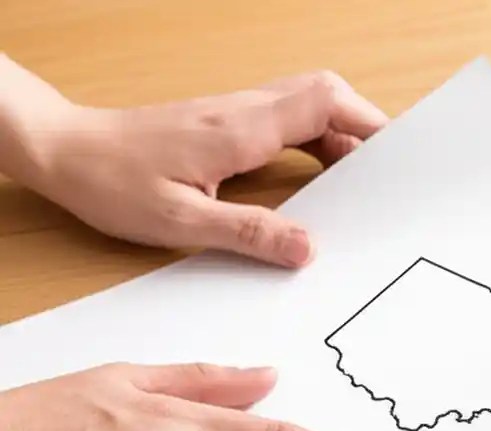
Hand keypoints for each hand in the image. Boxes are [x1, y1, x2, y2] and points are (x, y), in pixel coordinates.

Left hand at [10, 63, 386, 266]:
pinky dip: (316, 137)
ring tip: (358, 178)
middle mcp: (243, 111)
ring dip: (341, 131)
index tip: (395, 156)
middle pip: (326, 93)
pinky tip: (317, 173)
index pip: (325, 103)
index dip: (368, 123)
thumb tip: (307, 248)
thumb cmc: (111, 182)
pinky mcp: (226, 121)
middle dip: (365, 125)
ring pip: (309, 101)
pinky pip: (287, 116)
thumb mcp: (180, 221)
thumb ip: (249, 233)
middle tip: (384, 171)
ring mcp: (235, 112)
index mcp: (240, 131)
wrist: (66, 151)